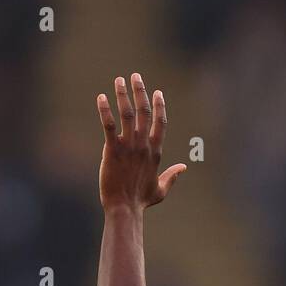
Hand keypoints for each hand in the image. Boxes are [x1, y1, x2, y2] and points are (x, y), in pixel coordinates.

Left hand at [96, 73, 185, 211]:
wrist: (124, 208)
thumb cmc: (141, 201)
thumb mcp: (161, 189)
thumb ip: (172, 176)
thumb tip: (183, 168)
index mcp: (155, 152)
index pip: (160, 123)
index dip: (159, 105)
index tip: (157, 92)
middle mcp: (143, 145)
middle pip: (144, 112)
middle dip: (140, 92)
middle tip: (135, 76)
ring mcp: (128, 146)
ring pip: (126, 114)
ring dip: (123, 94)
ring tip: (119, 80)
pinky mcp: (112, 150)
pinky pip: (108, 125)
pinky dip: (104, 110)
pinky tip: (101, 97)